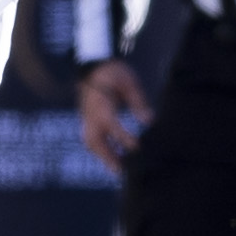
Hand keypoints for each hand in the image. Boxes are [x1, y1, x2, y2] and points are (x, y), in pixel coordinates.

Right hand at [77, 58, 150, 173]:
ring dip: (103, 156)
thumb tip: (150, 120)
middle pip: (95, 140)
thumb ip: (138, 102)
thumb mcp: (129, 82)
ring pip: (91, 142)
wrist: (93, 64)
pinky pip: (91, 138)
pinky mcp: (87, 119)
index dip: (124, 138)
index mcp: (101, 104)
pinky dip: (100, 149)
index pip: (112, 125)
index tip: (138, 148)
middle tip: (122, 170)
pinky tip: (112, 156)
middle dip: (107, 156)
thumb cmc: (113, 72)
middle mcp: (91, 114)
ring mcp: (86, 117)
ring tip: (118, 168)